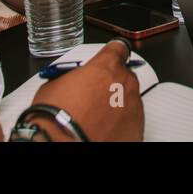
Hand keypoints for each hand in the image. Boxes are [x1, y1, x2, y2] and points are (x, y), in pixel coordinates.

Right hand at [28, 40, 142, 140]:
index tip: (107, 59)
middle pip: (123, 75)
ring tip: (96, 116)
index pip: (117, 49)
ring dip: (116, 103)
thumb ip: (73, 75)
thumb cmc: (55, 117)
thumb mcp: (55, 83)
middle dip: (110, 83)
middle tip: (93, 97)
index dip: (110, 55)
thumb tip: (74, 80)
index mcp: (106, 66)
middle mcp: (124, 82)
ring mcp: (134, 105)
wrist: (62, 144)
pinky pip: (132, 119)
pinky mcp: (137, 128)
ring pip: (128, 98)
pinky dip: (121, 122)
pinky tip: (104, 128)